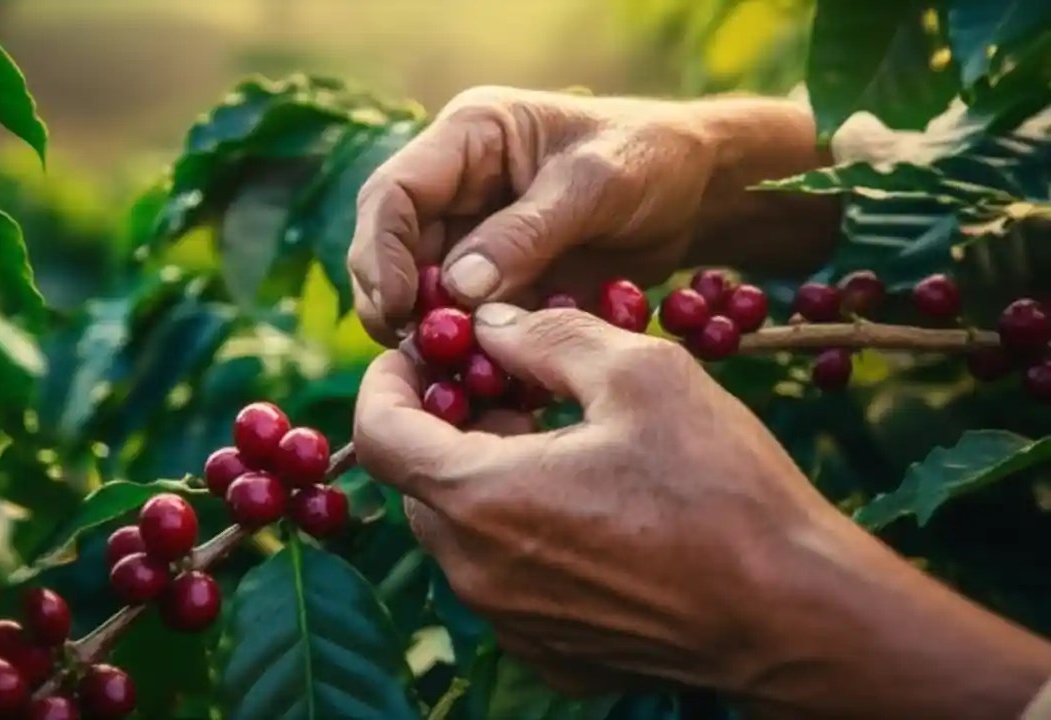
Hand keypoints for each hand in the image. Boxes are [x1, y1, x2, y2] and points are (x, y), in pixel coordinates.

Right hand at [346, 87, 834, 344]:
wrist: (698, 190)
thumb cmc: (652, 159)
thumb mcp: (597, 185)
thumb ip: (527, 233)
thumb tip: (458, 291)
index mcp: (469, 138)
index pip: (394, 193)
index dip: (383, 252)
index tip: (401, 309)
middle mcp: (457, 187)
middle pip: (392, 249)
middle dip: (398, 305)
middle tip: (420, 359)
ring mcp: (474, 236)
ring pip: (422, 293)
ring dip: (431, 337)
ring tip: (453, 377)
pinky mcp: (497, 281)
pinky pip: (465, 322)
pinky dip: (469, 353)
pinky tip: (484, 382)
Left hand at [353, 304, 1050, 717]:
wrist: (798, 617)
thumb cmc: (724, 490)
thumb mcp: (642, 374)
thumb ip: (544, 337)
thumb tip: (486, 323)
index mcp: (480, 499)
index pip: (375, 433)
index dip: (386, 380)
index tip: (420, 352)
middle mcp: (476, 572)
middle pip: (418, 480)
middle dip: (446, 423)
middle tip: (508, 385)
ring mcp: (511, 621)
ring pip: (461, 531)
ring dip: (484, 476)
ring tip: (557, 438)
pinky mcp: (551, 653)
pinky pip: (505, 579)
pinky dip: (520, 534)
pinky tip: (587, 508)